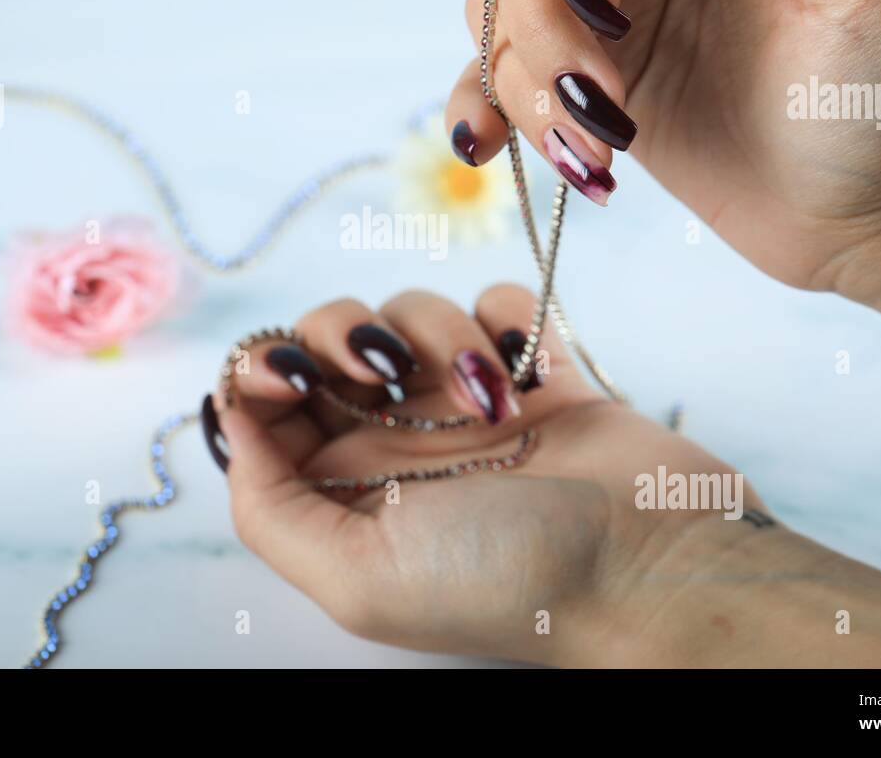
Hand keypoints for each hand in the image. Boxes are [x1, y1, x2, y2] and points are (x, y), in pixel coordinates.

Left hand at [204, 284, 880, 665]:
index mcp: (345, 488)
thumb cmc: (508, 581)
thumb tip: (227, 419)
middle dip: (346, 332)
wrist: (654, 565)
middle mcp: (397, 439)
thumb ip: (270, 508)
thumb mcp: (359, 577)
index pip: (270, 400)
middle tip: (387, 368)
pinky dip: (506, 315)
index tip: (292, 369)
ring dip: (444, 336)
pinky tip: (529, 367)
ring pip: (414, 309)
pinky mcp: (536, 368)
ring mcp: (468, 400)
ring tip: (492, 405)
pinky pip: (496, 299)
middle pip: (332, 337)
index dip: (265, 367)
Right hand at [445, 0, 880, 292]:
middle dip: (544, 17)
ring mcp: (606, 14)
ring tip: (605, 141)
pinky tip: (489, 149)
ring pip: (496, 12)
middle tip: (607, 87)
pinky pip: (494, 80)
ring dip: (532, 83)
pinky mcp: (587, 86)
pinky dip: (482, 113)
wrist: (868, 209)